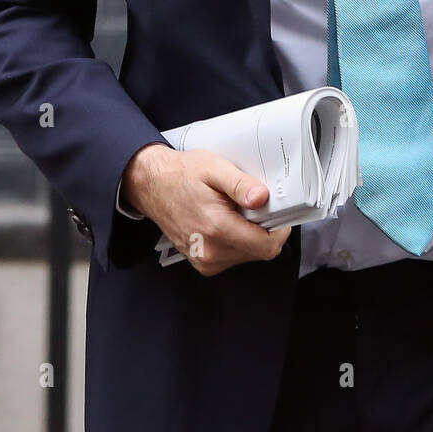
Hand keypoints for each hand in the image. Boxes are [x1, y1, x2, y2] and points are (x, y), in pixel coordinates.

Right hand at [121, 143, 291, 275]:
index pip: (267, 246)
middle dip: (264, 230)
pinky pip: (233, 257)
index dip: (280, 230)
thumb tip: (262, 197)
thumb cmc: (182, 175)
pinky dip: (237, 241)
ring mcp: (205, 261)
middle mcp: (211, 252)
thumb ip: (241, 184)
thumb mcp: (214, 167)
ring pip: (248, 255)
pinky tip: (227, 222)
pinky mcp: (202, 263)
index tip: (279, 213)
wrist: (152, 186)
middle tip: (254, 207)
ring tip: (236, 212)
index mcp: (217, 229)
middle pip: (260, 251)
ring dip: (251, 236)